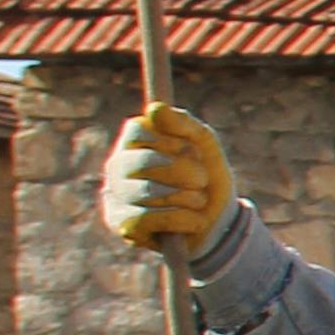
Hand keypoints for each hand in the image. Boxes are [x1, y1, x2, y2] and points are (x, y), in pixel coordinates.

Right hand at [99, 103, 235, 257]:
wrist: (219, 225)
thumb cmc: (207, 178)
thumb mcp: (205, 144)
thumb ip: (184, 123)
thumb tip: (154, 109)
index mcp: (133, 142)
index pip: (136, 129)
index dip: (168, 140)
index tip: (190, 149)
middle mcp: (117, 167)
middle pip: (142, 161)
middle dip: (184, 172)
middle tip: (201, 180)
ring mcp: (115, 196)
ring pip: (146, 192)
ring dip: (187, 198)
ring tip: (198, 201)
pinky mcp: (122, 225)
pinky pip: (146, 219)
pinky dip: (181, 219)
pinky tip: (194, 221)